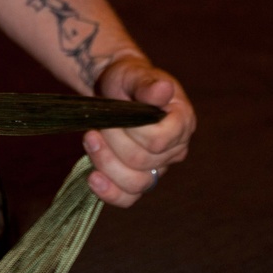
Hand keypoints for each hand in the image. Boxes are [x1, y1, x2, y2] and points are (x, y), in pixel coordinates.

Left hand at [83, 53, 194, 207]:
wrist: (115, 89)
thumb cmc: (128, 80)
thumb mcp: (134, 74)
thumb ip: (147, 83)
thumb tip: (163, 89)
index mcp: (181, 122)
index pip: (158, 142)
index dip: (132, 131)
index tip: (116, 112)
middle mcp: (175, 149)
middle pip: (141, 162)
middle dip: (113, 142)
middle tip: (99, 123)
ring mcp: (159, 167)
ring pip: (135, 183)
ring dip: (106, 163)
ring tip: (90, 139)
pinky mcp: (140, 179)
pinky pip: (128, 198)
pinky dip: (109, 192)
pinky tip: (93, 178)